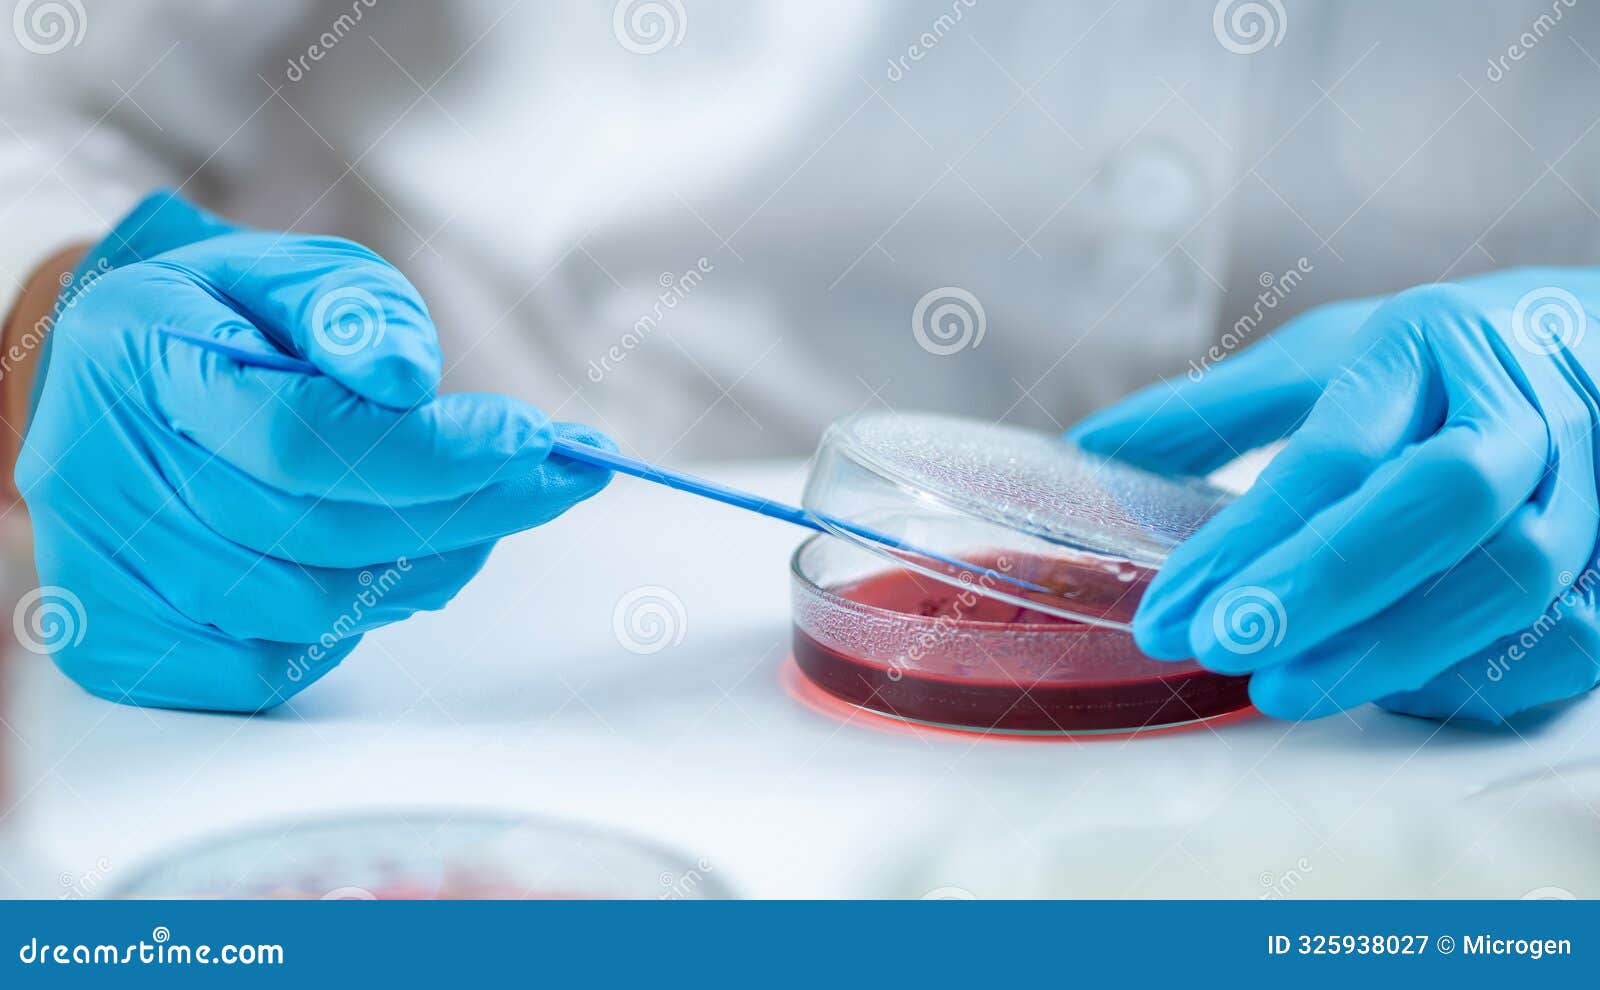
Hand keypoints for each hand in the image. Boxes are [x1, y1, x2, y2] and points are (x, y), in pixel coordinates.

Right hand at [16, 194, 611, 710]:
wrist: (124, 382)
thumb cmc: (230, 322)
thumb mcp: (294, 273)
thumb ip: (352, 312)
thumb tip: (407, 376)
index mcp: (137, 356)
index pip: (300, 437)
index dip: (431, 452)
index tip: (533, 438)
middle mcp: (99, 473)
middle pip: (315, 532)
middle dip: (464, 508)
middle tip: (552, 478)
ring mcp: (103, 572)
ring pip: (306, 610)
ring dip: (423, 566)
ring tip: (482, 512)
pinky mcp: (124, 643)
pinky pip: (274, 666)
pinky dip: (358, 624)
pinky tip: (398, 564)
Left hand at [1070, 270, 1599, 722]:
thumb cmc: (1443, 359)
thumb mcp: (1330, 354)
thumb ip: (1216, 409)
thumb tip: (1091, 448)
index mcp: (1426, 341)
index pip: (1333, 450)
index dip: (1248, 541)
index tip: (1169, 615)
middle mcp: (1520, 400)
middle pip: (1438, 499)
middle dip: (1326, 585)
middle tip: (1224, 650)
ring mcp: (1595, 472)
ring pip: (1514, 573)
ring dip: (1397, 646)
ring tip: (1287, 689)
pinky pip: (1575, 628)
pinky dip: (1484, 672)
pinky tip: (1397, 692)